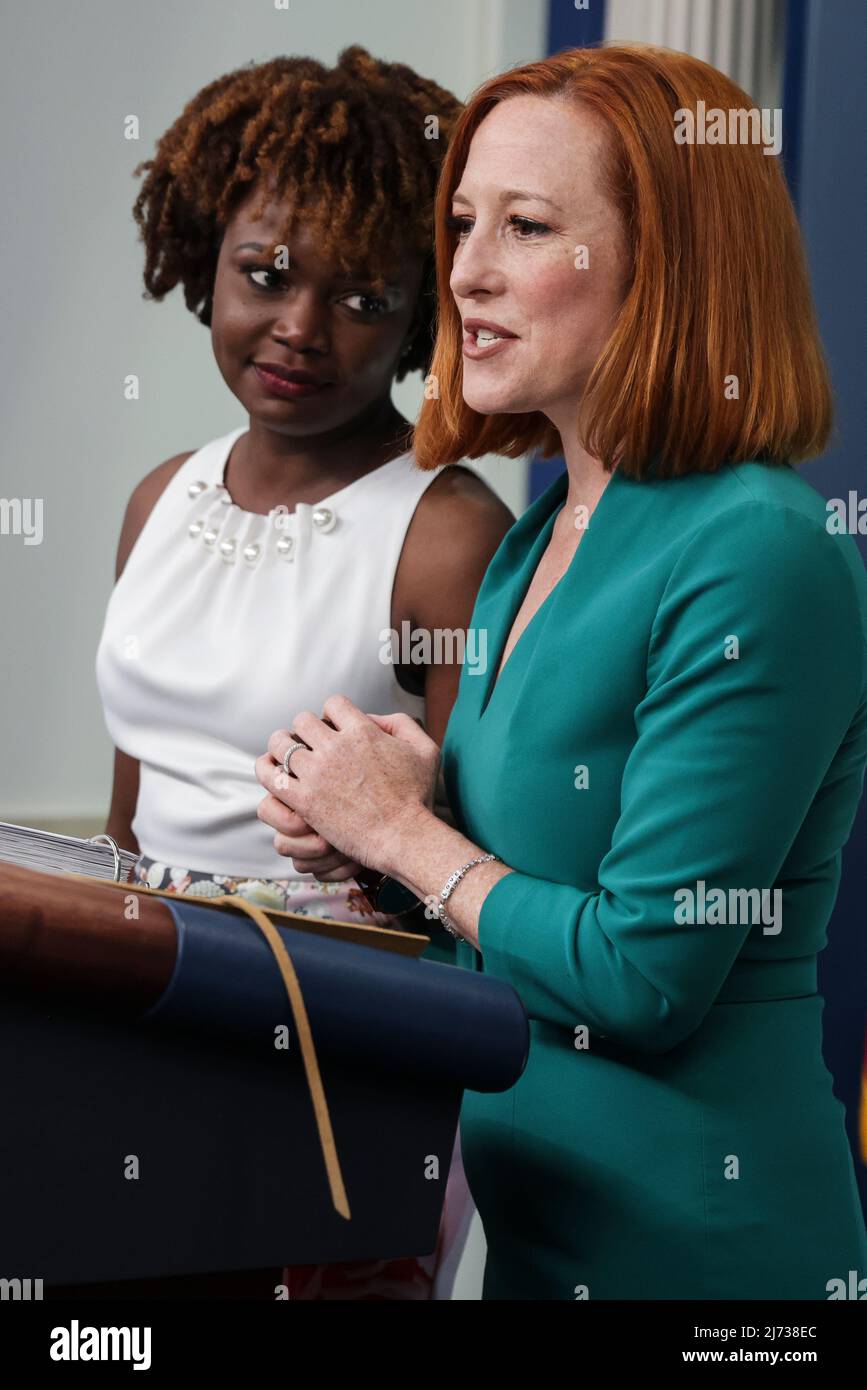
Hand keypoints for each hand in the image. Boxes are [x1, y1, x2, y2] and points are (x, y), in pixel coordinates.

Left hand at [255, 695, 440, 871]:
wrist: (404, 837)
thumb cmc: (418, 797)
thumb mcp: (425, 750)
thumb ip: (402, 724)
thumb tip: (373, 717)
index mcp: (363, 731)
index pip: (333, 704)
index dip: (332, 713)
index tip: (333, 727)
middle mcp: (336, 747)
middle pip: (302, 720)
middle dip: (304, 728)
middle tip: (307, 743)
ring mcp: (317, 773)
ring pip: (280, 743)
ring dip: (281, 746)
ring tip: (285, 756)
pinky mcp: (305, 800)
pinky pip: (272, 776)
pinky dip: (268, 771)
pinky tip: (273, 775)